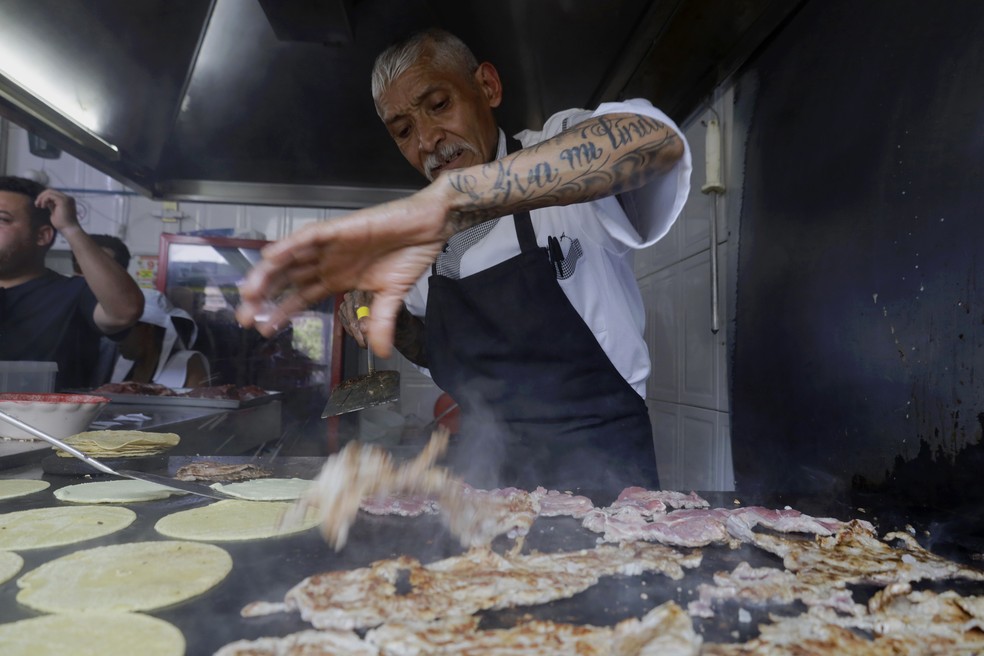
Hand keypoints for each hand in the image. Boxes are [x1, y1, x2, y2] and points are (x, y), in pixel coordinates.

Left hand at [34, 189, 80, 234]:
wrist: (68, 229)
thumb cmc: (63, 224)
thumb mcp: (55, 212)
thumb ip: (52, 205)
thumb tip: (46, 202)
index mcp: (67, 200)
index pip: (53, 194)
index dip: (44, 197)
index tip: (39, 205)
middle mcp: (68, 198)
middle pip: (51, 191)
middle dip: (41, 196)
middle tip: (37, 204)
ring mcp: (66, 198)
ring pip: (49, 192)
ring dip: (41, 198)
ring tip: (39, 205)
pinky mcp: (63, 201)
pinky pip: (49, 195)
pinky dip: (44, 199)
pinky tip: (43, 206)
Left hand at [235, 181, 451, 356]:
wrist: (429, 228)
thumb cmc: (410, 255)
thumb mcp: (392, 297)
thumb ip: (380, 323)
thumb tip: (380, 353)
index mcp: (336, 278)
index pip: (299, 297)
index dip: (280, 312)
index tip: (262, 330)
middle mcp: (327, 262)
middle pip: (286, 280)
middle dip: (264, 297)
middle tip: (244, 317)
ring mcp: (330, 246)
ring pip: (290, 259)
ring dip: (268, 275)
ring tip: (249, 294)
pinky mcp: (338, 229)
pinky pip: (308, 238)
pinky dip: (289, 246)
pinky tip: (271, 258)